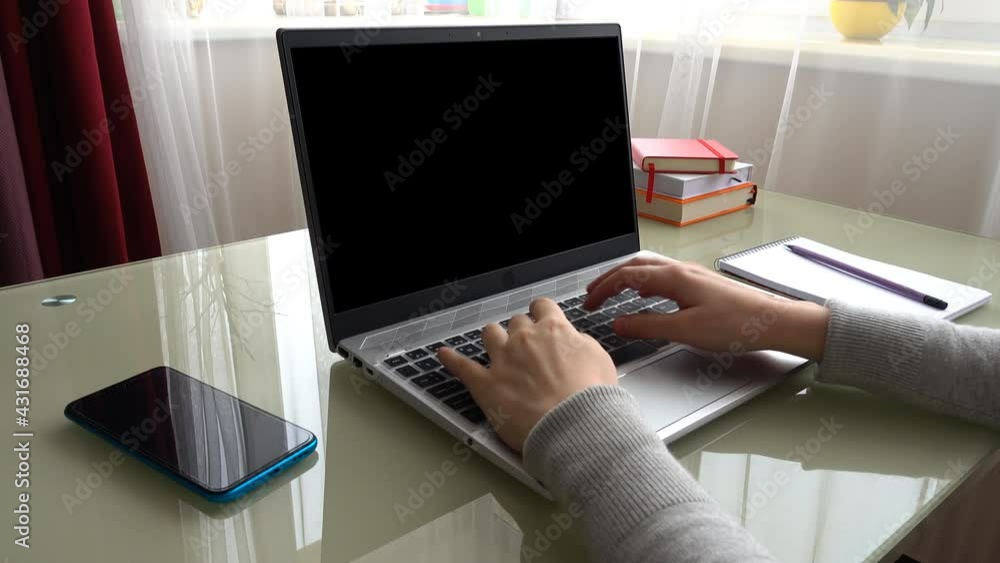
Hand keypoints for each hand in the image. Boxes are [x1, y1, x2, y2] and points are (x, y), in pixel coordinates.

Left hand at [438, 298, 616, 451]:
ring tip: (496, 349)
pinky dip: (451, 359)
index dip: (541, 314)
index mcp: (554, 330)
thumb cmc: (591, 398)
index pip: (542, 307)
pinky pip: (462, 366)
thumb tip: (573, 340)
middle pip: (516, 323)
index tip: (541, 320)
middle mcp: (525, 340)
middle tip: (528, 350)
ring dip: (493, 339)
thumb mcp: (600, 360)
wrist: (576, 426)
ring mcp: (503, 360)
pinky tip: (444, 355)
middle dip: (520, 333)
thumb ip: (581, 344)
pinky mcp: (486, 385)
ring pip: (490, 334)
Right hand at [583, 256, 829, 359]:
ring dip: (626, 278)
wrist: (773, 322)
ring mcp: (692, 275)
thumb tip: (619, 323)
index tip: (588, 303)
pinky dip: (644, 282)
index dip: (603, 289)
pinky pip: (663, 276)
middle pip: (634, 266)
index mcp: (673, 277)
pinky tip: (646, 294)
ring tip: (612, 292)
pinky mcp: (701, 284)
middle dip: (609, 279)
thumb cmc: (736, 324)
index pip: (626, 276)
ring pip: (649, 269)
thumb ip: (648, 326)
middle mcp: (681, 270)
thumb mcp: (686, 330)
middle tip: (592, 294)